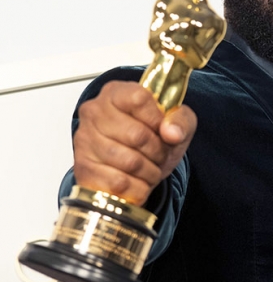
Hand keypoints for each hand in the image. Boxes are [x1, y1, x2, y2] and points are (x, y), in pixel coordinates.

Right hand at [73, 80, 196, 205]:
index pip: (139, 99)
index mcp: (116, 93)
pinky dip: (138, 188)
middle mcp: (94, 112)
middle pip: (137, 135)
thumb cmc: (152, 140)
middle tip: (159, 154)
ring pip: (130, 163)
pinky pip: (120, 184)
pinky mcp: (83, 169)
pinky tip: (137, 181)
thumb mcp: (176, 124)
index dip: (158, 119)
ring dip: (150, 171)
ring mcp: (84, 141)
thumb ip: (181, 121)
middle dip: (158, 151)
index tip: (163, 129)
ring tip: (149, 168)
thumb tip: (172, 133)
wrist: (136, 168)